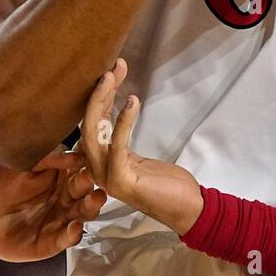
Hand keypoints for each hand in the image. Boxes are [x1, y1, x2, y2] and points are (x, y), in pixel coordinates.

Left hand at [0, 147, 106, 261]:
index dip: (92, 163)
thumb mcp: (19, 161)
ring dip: (91, 207)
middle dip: (93, 185)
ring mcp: (59, 219)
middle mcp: (64, 197)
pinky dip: (73, 234)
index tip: (98, 158)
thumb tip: (76, 156)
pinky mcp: (50, 242)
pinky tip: (75, 227)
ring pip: (83, 214)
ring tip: (95, 198)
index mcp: (60, 175)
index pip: (82, 167)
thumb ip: (47, 157)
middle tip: (95, 179)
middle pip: (86, 191)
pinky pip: (66, 238)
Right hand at [79, 59, 203, 235]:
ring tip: (112, 76)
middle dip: (99, 92)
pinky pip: (116, 147)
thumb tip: (117, 107)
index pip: (92, 123)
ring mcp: (106, 177)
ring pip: (94, 133)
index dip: (101, 95)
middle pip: (88, 124)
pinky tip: (132, 101)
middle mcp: (97, 169)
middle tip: (112, 66)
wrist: (186, 208)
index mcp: (99, 162)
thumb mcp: (138, 155)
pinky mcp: (121, 182)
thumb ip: (121, 137)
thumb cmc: (164, 182)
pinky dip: (123, 122)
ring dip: (103, 101)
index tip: (114, 69)